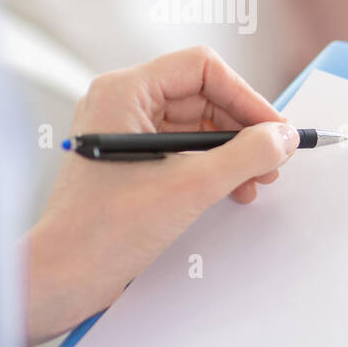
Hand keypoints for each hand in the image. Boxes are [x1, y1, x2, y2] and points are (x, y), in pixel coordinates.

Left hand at [23, 47, 298, 344]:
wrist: (64, 277)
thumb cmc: (104, 230)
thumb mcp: (193, 186)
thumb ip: (247, 155)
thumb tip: (282, 137)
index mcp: (124, 93)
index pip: (202, 69)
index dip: (246, 96)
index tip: (274, 129)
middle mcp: (123, 105)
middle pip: (204, 96)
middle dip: (244, 129)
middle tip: (273, 158)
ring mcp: (128, 133)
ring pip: (200, 125)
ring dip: (235, 151)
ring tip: (257, 179)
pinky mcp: (135, 162)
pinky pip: (187, 150)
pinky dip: (216, 166)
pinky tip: (235, 189)